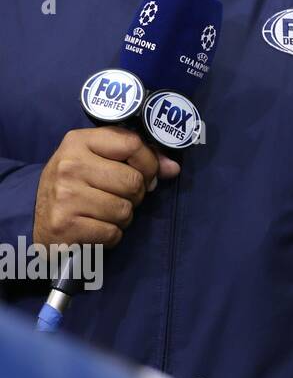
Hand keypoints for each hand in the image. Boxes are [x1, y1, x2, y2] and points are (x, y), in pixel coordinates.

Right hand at [33, 127, 178, 248]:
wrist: (33, 219)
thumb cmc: (75, 186)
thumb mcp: (98, 161)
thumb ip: (138, 159)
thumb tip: (173, 168)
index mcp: (78, 141)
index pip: (133, 144)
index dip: (150, 163)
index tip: (147, 175)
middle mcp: (69, 165)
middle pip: (133, 181)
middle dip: (136, 195)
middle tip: (119, 197)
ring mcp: (65, 195)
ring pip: (125, 210)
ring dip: (123, 217)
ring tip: (104, 213)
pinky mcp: (64, 225)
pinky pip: (112, 233)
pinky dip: (111, 235)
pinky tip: (95, 228)